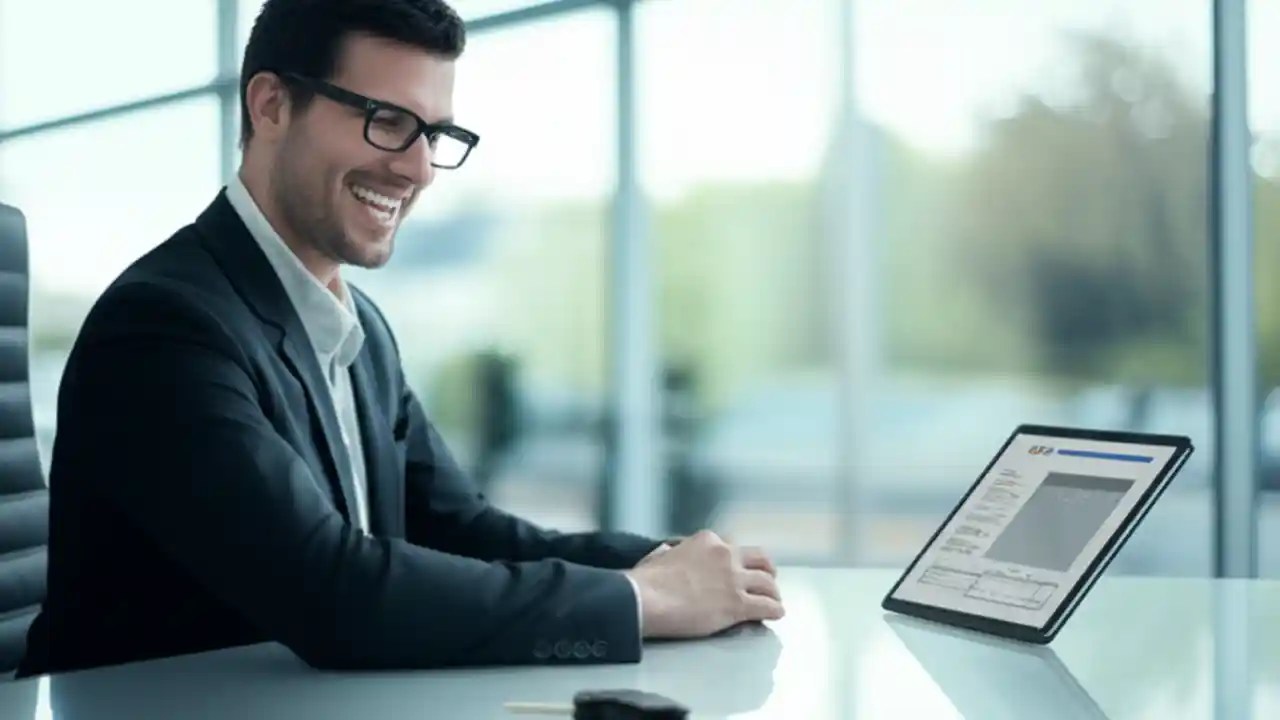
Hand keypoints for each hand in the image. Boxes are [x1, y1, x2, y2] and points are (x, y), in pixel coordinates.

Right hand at [625, 530, 783, 638]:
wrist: (647, 598)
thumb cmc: (646, 580)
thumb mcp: (662, 554)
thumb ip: (672, 552)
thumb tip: (668, 551)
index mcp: (708, 541)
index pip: (732, 547)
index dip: (737, 560)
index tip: (737, 569)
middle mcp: (726, 555)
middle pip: (760, 559)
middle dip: (766, 570)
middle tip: (767, 580)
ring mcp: (734, 579)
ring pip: (768, 583)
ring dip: (773, 593)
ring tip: (774, 601)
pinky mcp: (738, 604)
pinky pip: (767, 606)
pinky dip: (775, 610)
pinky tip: (776, 615)